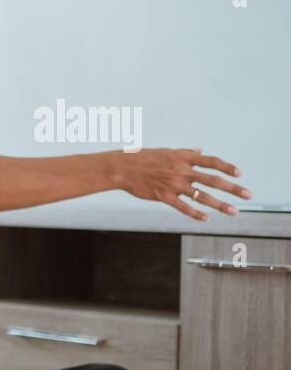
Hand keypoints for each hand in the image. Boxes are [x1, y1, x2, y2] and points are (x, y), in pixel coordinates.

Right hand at [114, 149, 249, 220]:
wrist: (122, 168)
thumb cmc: (142, 158)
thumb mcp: (166, 151)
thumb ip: (185, 153)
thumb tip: (199, 151)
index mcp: (183, 158)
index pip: (211, 162)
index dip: (227, 167)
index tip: (239, 173)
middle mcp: (182, 171)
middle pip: (213, 180)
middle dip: (233, 188)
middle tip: (248, 195)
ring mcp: (173, 184)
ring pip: (202, 196)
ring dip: (220, 204)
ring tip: (234, 211)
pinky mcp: (163, 196)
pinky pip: (183, 207)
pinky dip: (196, 213)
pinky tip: (207, 218)